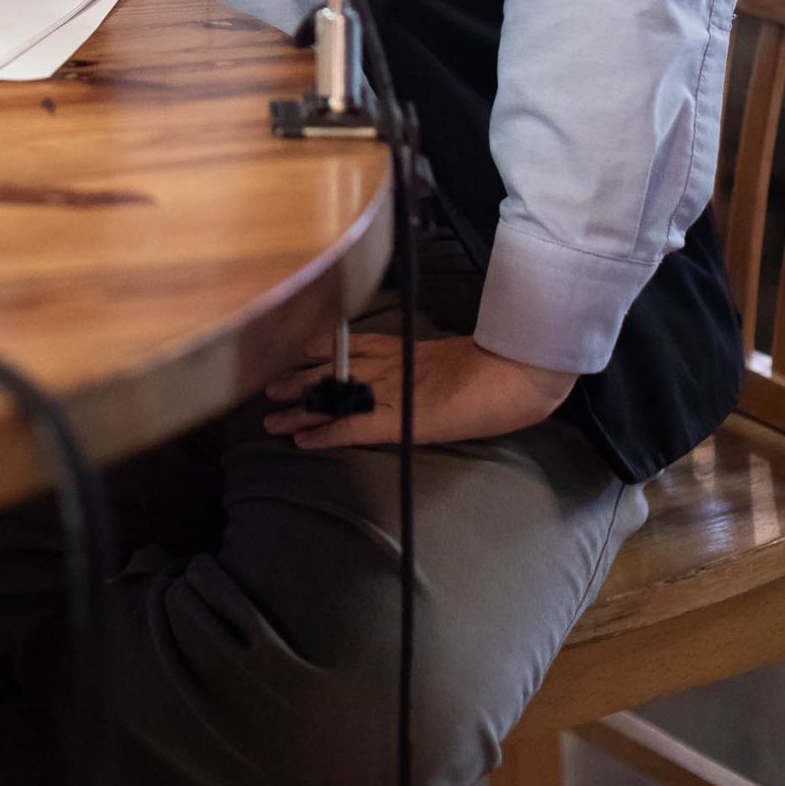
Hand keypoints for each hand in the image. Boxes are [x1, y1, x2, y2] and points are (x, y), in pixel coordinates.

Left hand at [263, 331, 577, 452]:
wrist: (517, 372)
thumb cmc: (497, 365)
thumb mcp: (453, 356)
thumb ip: (426, 360)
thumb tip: (418, 370)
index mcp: (404, 347)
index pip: (349, 345)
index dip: (316, 352)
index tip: (289, 354)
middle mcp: (390, 363)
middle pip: (332, 366)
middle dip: (298, 377)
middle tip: (267, 386)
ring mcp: (394, 390)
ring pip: (334, 395)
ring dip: (299, 407)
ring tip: (270, 418)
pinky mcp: (402, 419)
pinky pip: (353, 426)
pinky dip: (324, 432)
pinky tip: (301, 440)